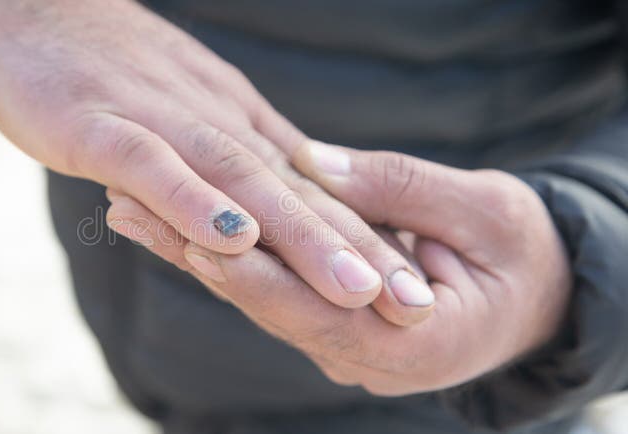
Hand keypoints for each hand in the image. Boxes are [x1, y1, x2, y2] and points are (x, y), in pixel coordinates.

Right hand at [0, 0, 435, 315]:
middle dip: (357, 249)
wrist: (29, 8)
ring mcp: (160, 121)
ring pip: (241, 180)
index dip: (364, 236)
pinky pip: (153, 165)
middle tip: (412, 301)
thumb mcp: (189, 114)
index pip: (309, 186)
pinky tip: (234, 240)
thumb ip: (231, 156)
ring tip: (354, 288)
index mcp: (234, 122)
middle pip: (293, 190)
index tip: (411, 282)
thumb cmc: (110, 72)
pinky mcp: (101, 125)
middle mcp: (212, 121)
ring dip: (300, 236)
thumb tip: (277, 204)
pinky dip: (194, 203)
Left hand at [107, 146, 571, 394]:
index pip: (317, 310)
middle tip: (129, 206)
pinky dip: (221, 252)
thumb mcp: (486, 211)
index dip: (253, 271)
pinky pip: (268, 286)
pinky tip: (173, 221)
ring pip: (256, 298)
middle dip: (195, 255)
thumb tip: (313, 166)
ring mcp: (342, 342)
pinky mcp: (329, 319)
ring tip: (129, 206)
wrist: (536, 295)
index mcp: (413, 343)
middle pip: (266, 306)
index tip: (193, 234)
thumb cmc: (522, 253)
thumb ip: (403, 191)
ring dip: (192, 250)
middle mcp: (364, 355)